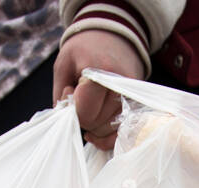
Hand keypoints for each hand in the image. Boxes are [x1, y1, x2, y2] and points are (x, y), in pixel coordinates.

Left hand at [52, 29, 145, 149]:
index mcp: (101, 72)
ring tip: (90, 106)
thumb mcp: (63, 64)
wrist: (112, 37)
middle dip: (83, 117)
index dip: (72, 109)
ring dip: (94, 126)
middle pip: (96, 124)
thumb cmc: (83, 50)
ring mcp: (132, 97)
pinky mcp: (137, 105)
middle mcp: (121, 86)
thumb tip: (66, 119)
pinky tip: (94, 134)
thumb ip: (61, 94)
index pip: (84, 112)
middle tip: (80, 99)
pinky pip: (121, 134)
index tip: (70, 91)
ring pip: (108, 131)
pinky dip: (106, 139)